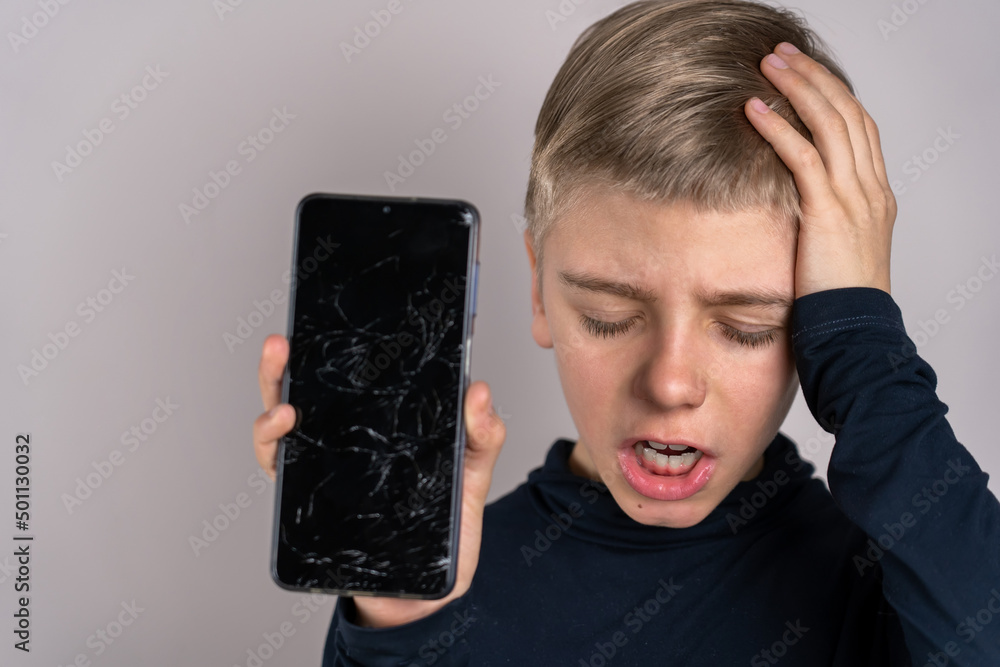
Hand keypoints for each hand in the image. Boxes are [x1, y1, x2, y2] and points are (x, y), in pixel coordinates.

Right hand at [253, 334, 505, 626]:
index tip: (328, 316)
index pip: (351, 375)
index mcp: (381, 421)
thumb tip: (478, 389)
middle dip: (284, 363)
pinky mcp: (308, 497)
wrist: (429, 586)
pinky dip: (271, 444)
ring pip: (281, 420)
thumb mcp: (474, 472)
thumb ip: (482, 433)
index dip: (335, 344)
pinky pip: (278, 465)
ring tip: (283, 398)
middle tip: (282, 343)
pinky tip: (285, 430)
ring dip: (271, 398)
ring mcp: (323, 464)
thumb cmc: (447, 525)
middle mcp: (344, 436)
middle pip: (305, 389)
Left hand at [744, 42, 895, 298]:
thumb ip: (824, 220)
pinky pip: (802, 156)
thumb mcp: (837, 250)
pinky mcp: (828, 212)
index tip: (804, 74)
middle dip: (814, 78)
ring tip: (767, 65)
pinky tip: (753, 109)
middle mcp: (870, 188)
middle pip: (846, 113)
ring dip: (797, 88)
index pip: (859, 128)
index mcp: (875, 195)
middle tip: (783, 54)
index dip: (833, 95)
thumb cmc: (839, 301)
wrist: (855, 332)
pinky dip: (778, 128)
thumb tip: (793, 209)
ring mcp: (854, 197)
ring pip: (829, 124)